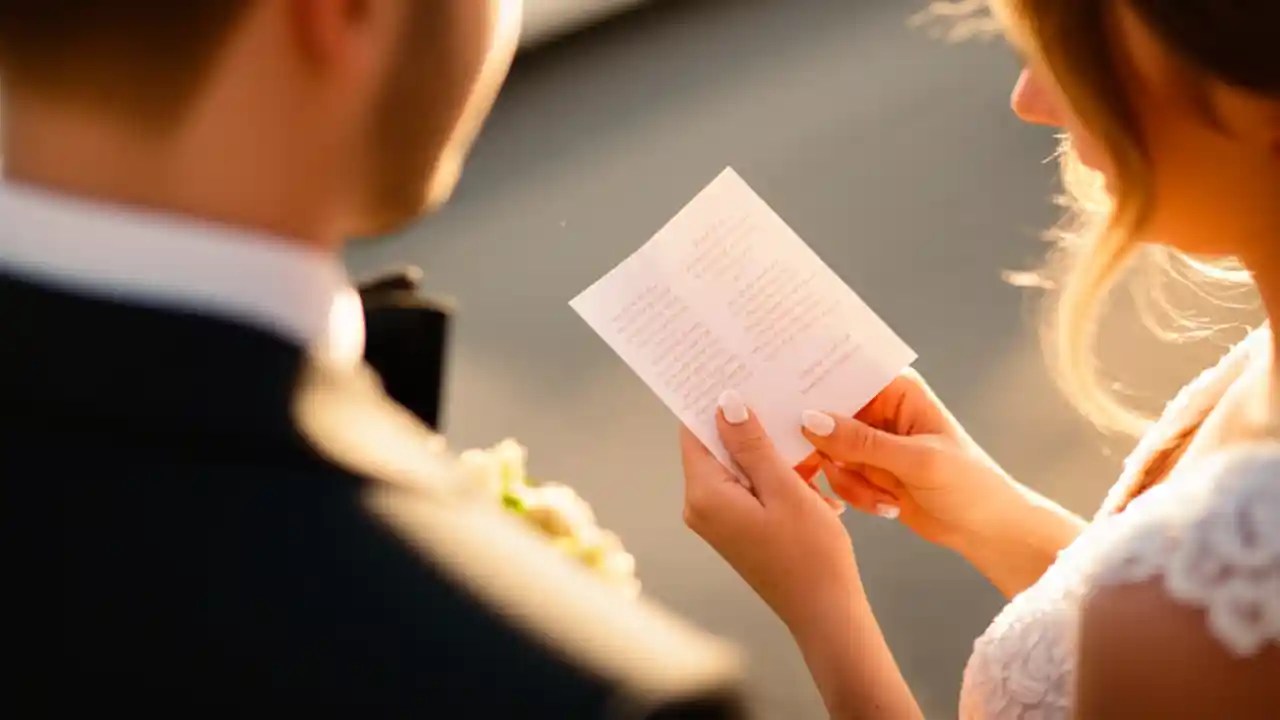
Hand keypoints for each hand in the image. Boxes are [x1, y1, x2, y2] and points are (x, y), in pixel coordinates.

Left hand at [680, 391, 863, 633]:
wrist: (825, 612)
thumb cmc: (810, 554)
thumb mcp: (785, 490)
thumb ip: (752, 446)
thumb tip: (725, 403)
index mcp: (705, 495)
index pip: (694, 431)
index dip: (710, 398)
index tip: (729, 367)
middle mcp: (700, 506)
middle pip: (713, 444)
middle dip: (741, 416)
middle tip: (767, 381)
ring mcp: (717, 519)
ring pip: (734, 463)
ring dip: (762, 444)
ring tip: (790, 416)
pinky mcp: (736, 526)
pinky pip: (746, 483)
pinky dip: (769, 469)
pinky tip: (801, 460)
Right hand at [796, 371, 1084, 596]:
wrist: (987, 531)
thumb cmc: (969, 485)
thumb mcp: (916, 461)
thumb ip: (862, 442)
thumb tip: (810, 420)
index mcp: (897, 389)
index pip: (845, 375)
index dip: (815, 386)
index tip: (788, 401)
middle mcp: (880, 409)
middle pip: (826, 414)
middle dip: (829, 447)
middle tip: (839, 467)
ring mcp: (871, 442)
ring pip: (827, 451)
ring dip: (849, 479)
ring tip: (886, 497)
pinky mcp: (866, 470)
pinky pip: (837, 475)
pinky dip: (854, 494)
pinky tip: (887, 505)